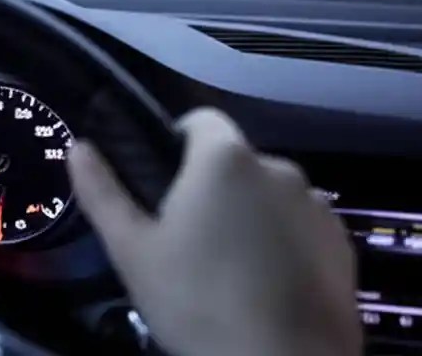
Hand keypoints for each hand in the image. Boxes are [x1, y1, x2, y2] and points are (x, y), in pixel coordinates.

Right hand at [68, 108, 360, 355]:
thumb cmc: (198, 303)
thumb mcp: (132, 251)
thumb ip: (103, 192)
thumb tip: (79, 147)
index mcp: (224, 159)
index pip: (200, 120)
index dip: (176, 142)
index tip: (160, 186)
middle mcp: (278, 168)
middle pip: (235, 161)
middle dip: (211, 187)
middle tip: (184, 238)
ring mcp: (317, 206)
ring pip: (269, 196)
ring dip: (249, 215)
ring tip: (227, 268)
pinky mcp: (342, 244)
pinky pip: (300, 227)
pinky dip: (282, 242)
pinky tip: (265, 285)